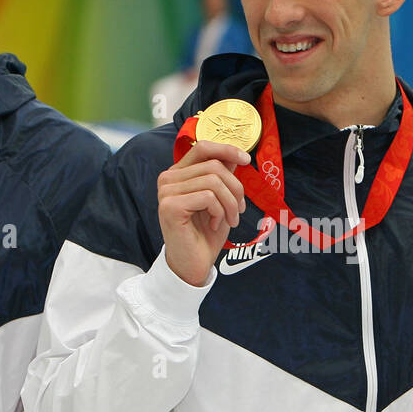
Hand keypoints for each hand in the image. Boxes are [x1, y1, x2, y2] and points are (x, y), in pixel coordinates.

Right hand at [158, 139, 248, 286]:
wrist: (194, 264)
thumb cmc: (206, 233)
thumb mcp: (220, 200)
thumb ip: (222, 176)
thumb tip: (234, 155)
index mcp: (179, 173)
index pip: (203, 147)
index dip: (227, 149)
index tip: (246, 160)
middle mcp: (168, 179)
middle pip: (214, 166)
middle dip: (235, 188)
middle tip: (240, 210)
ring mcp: (166, 192)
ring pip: (214, 181)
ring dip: (230, 203)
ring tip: (229, 220)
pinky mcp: (170, 206)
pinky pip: (208, 197)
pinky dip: (219, 212)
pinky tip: (214, 224)